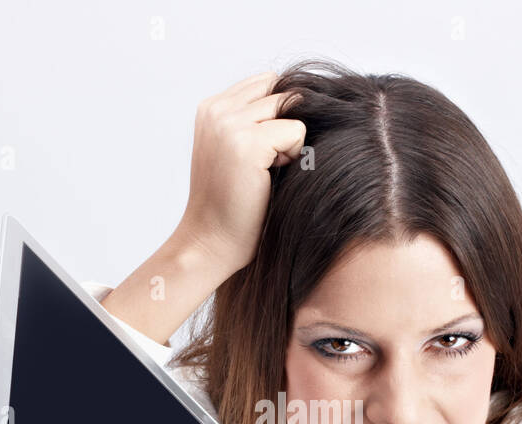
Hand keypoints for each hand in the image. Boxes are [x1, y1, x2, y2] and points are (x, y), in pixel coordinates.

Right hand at [173, 71, 305, 278]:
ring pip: (291, 108)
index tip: (268, 152)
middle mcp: (217, 109)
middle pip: (281, 91)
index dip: (280, 114)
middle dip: (287, 125)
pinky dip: (294, 155)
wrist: (212, 242)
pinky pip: (297, 131)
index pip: (266, 83)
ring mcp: (229, 124)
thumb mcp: (237, 149)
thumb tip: (310, 95)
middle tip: (268, 166)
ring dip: (289, 141)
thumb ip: (257, 119)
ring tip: (267, 171)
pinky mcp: (247, 143)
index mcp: (212, 107)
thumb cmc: (232, 203)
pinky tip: (270, 178)